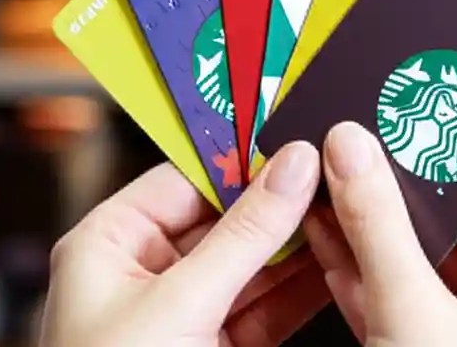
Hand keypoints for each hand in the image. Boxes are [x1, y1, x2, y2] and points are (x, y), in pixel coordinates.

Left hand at [41, 141, 326, 346]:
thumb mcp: (179, 305)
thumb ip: (242, 235)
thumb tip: (291, 167)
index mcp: (109, 245)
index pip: (185, 178)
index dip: (243, 159)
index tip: (299, 140)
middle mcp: (143, 274)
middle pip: (224, 220)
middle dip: (281, 204)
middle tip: (336, 174)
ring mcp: (180, 316)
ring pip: (251, 266)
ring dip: (298, 247)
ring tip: (347, 215)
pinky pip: (262, 309)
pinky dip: (299, 293)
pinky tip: (336, 269)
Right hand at [303, 122, 456, 345]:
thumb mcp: (410, 313)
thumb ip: (379, 228)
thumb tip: (353, 152)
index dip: (428, 158)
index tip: (383, 124)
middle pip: (444, 231)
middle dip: (386, 198)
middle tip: (340, 154)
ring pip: (415, 269)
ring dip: (365, 235)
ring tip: (322, 189)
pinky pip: (398, 304)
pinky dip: (361, 278)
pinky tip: (326, 242)